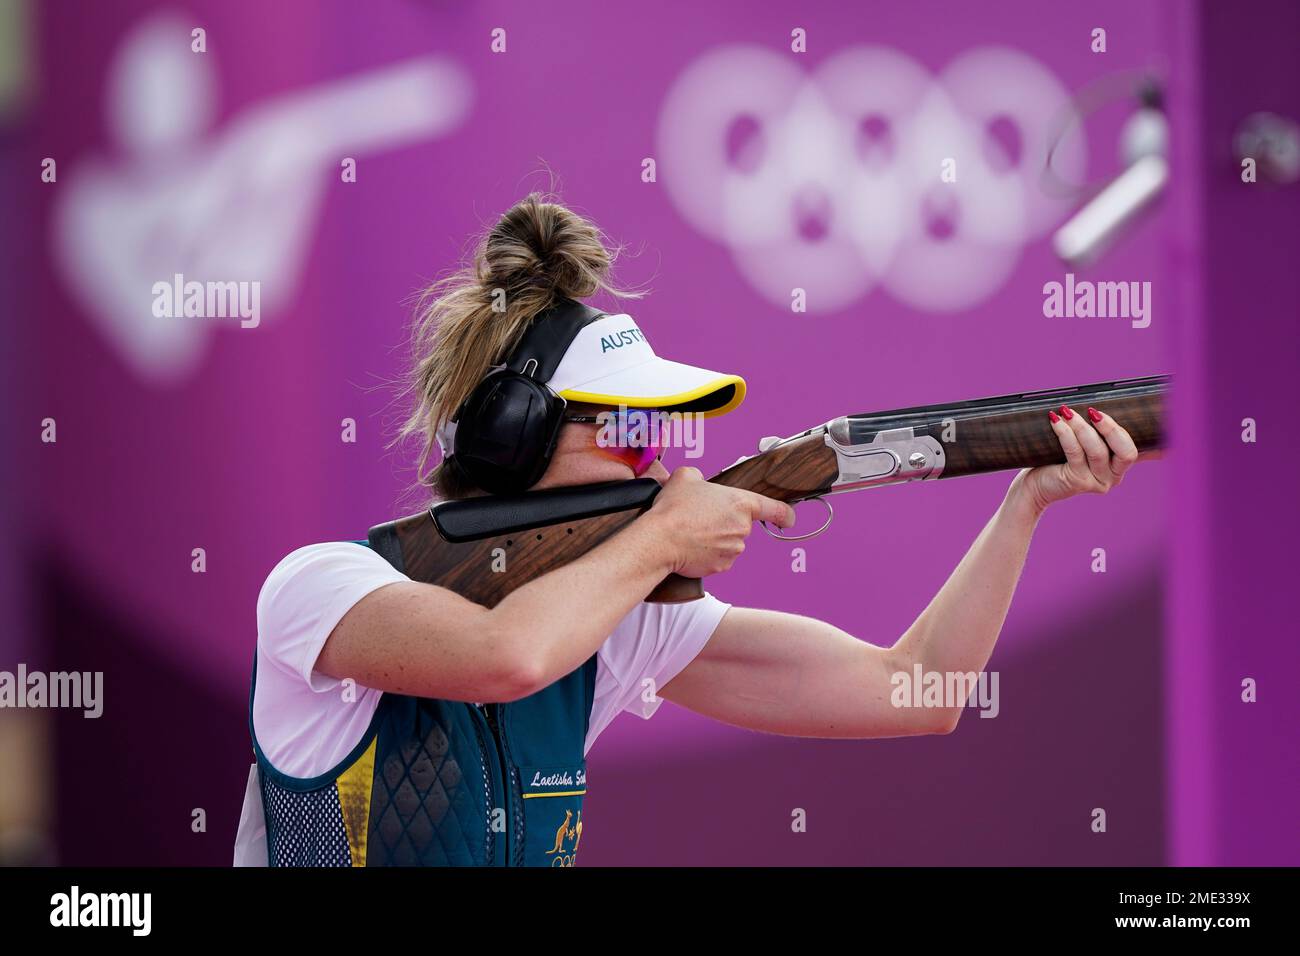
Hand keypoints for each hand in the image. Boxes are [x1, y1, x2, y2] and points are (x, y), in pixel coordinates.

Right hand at [648, 466, 795, 577]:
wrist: (660, 540)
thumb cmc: (674, 508)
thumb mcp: (686, 477)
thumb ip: (700, 477)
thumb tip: (698, 483)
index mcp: (741, 504)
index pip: (776, 510)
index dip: (785, 514)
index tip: (789, 519)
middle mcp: (743, 529)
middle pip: (741, 524)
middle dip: (725, 521)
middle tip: (701, 516)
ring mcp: (733, 550)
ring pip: (729, 542)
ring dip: (716, 538)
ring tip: (692, 531)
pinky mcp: (721, 567)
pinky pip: (718, 558)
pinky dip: (707, 554)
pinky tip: (691, 546)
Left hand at [1015, 405, 1148, 514]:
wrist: (1035, 484)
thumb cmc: (1058, 459)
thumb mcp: (1081, 445)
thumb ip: (1096, 431)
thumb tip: (1098, 406)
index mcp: (1119, 465)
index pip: (1142, 452)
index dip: (1159, 447)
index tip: (1170, 433)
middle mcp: (1114, 476)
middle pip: (1126, 451)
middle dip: (1111, 428)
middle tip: (1094, 411)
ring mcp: (1097, 481)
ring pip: (1097, 451)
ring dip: (1082, 427)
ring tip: (1068, 411)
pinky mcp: (1078, 482)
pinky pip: (1074, 453)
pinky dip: (1065, 433)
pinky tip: (1056, 421)